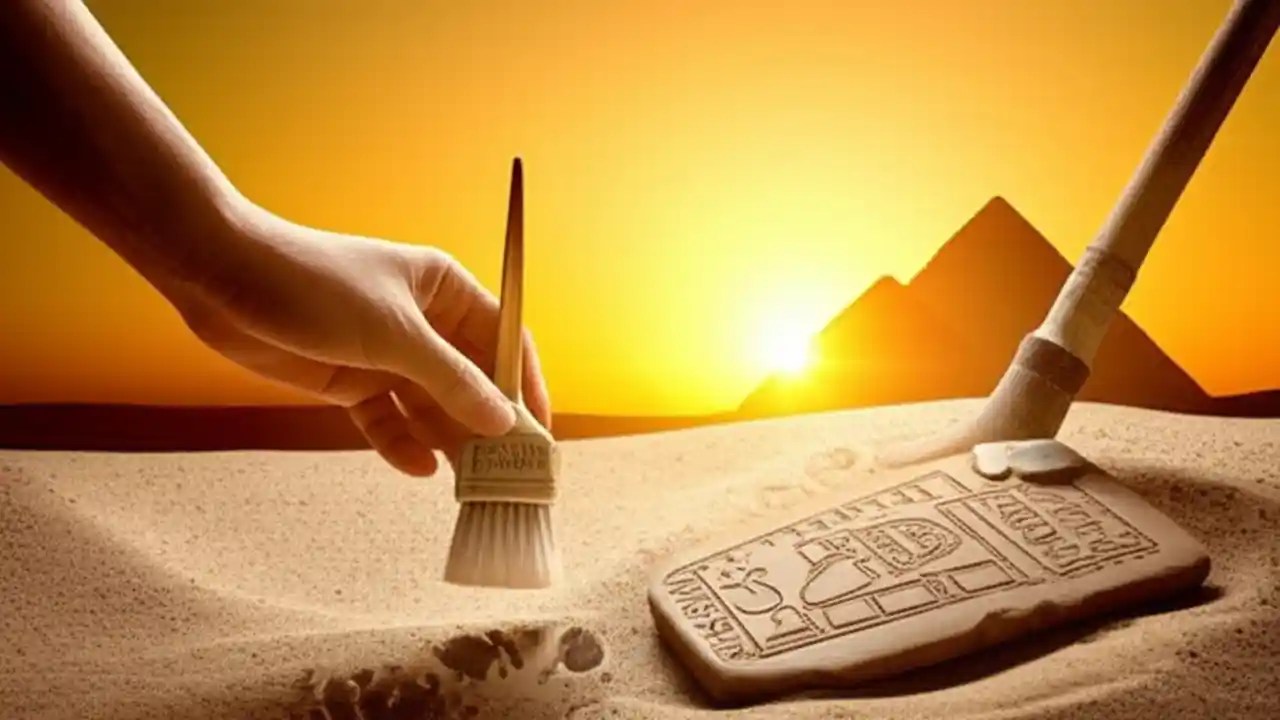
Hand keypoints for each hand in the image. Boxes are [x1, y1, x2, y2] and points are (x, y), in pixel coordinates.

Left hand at [166, 204, 550, 476]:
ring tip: (470, 484)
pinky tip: (418, 469)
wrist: (221, 275)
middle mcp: (422, 321)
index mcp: (444, 289)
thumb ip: (451, 380)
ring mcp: (385, 353)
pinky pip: (387, 420)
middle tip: (507, 472)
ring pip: (430, 405)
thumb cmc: (314, 284)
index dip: (526, 385)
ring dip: (447, 440)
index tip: (541, 432)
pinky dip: (401, 444)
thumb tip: (504, 421)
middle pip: (470, 379)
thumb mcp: (394, 334)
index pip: (504, 338)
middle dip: (486, 423)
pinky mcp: (350, 380)